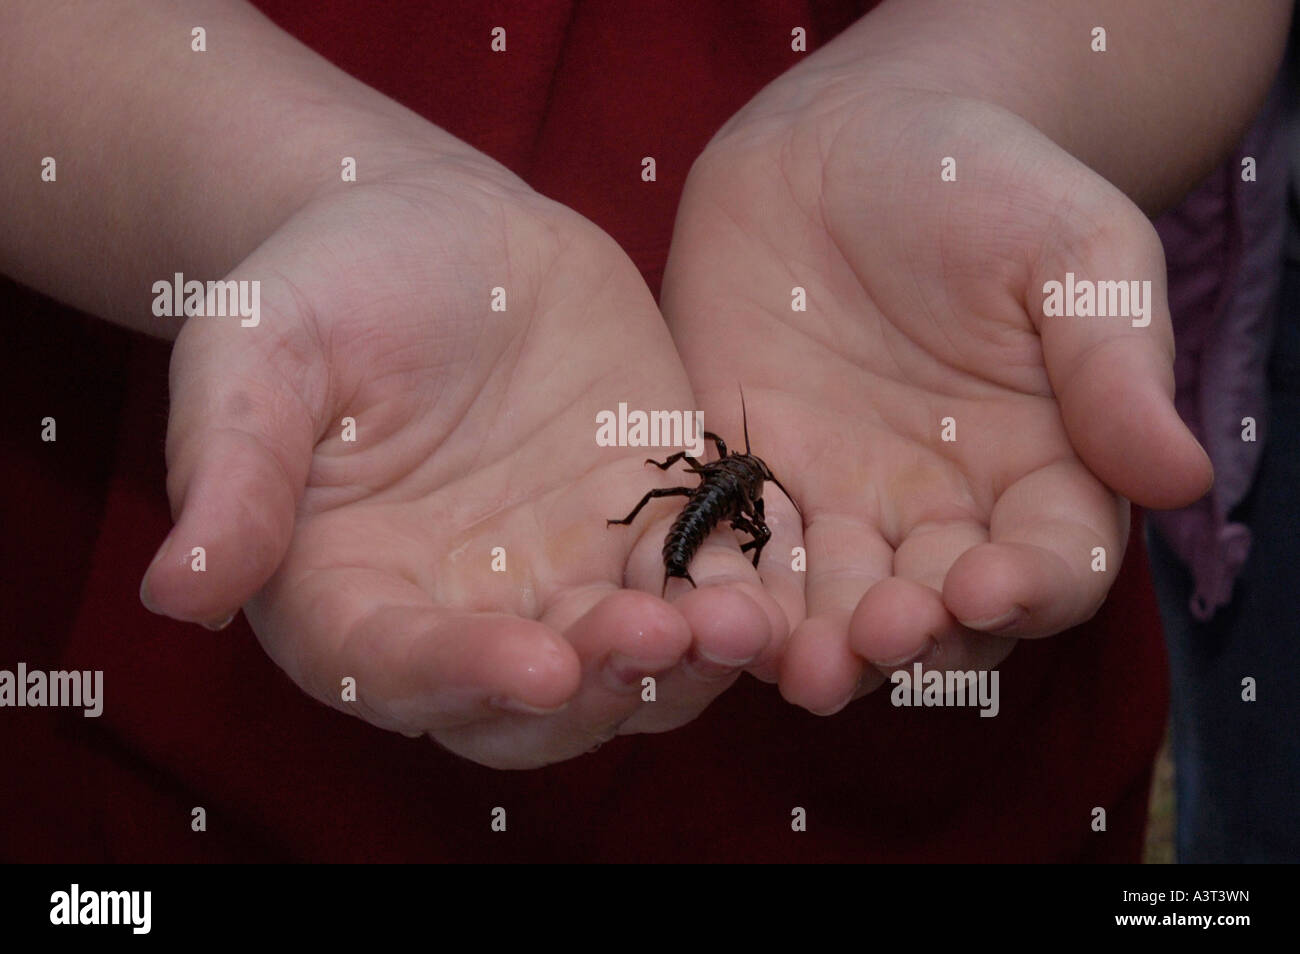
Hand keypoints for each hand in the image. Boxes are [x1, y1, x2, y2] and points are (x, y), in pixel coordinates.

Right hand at [139, 156, 784, 766]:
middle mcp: (467, 610)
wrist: (441, 230)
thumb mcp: (257, 350)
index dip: (463, 676)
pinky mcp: (653, 526)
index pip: (401, 669)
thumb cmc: (327, 286)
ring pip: (634, 665)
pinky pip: (705, 584)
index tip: (532, 663)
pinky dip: (746, 596)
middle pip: (534, 702)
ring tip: (743, 620)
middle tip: (656, 641)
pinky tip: (787, 581)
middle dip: (598, 685)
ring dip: (691, 661)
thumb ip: (229, 469)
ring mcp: (569, 575)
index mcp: (355, 593)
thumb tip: (174, 593)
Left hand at [662, 83, 1210, 713]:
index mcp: (1041, 472)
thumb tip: (1184, 477)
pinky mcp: (742, 476)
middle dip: (905, 636)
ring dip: (808, 641)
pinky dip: (720, 583)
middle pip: (932, 614)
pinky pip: (731, 547)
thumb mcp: (1073, 250)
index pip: (1052, 562)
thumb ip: (1115, 361)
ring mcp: (836, 500)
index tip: (987, 587)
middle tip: (874, 638)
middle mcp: (938, 511)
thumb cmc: (983, 184)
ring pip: (827, 604)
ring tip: (792, 660)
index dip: (1028, 589)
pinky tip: (704, 604)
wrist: (842, 142)